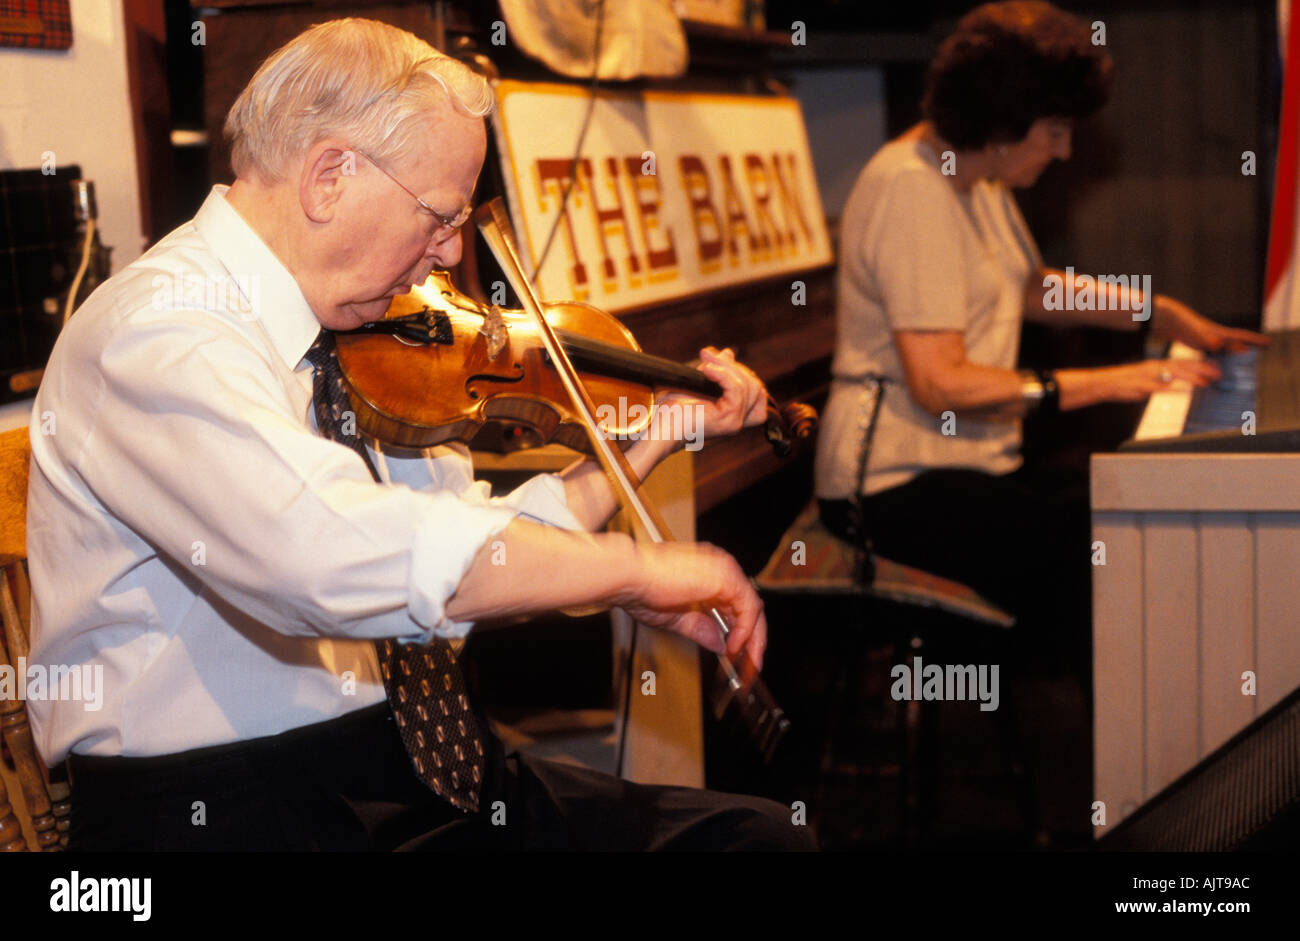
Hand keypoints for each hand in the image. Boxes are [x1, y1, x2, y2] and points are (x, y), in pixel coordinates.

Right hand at [613, 541, 766, 671]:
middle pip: (748, 606)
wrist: (630, 577)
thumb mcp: (676, 618)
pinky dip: (746, 630)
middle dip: (752, 639)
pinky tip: (734, 647)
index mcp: (708, 572)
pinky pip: (749, 607)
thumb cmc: (640, 589)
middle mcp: (719, 567)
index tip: (736, 654)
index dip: (739, 632)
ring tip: (746, 662)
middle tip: (750, 665)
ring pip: (753, 607)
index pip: (735, 604)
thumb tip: (719, 643)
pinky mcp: (726, 577)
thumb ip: (700, 629)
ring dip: (752, 638)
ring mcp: (724, 570)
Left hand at [655, 347, 767, 447]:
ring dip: (726, 367)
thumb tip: (729, 353)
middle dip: (731, 365)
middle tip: (706, 354)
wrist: (660, 427)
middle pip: (752, 385)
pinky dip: (723, 375)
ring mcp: (735, 422)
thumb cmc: (672, 410)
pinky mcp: (730, 419)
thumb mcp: (697, 384)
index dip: (738, 369)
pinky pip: (736, 390)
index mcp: (732, 414)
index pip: (753, 389)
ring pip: (747, 386)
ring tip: (704, 361)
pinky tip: (706, 370)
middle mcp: (738, 420)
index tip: (714, 355)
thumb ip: (716, 370)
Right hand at [1092, 358, 1220, 403]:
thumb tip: (1177, 383)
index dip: (1201, 364)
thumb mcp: (1147, 378)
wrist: (1104, 383)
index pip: (1184, 362)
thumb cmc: (1126, 383)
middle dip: (1202, 369)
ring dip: (1192, 378)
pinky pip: (1159, 387)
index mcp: (1158, 364)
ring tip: (1206, 382)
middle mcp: (1156, 367)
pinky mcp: (1141, 386)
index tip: (1216, 368)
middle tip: (1219, 374)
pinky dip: (1173, 389)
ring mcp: (1149, 376)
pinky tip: (1183, 392)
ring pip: (1174, 374)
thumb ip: (1162, 379)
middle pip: (1183, 366)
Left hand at [1155, 296, 1269, 353]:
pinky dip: (1218, 355)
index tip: (1269, 342)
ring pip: (1225, 345)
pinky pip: (1212, 349)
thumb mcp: (1194, 333)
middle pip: (1236, 340)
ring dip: (1235, 350)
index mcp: (1217, 333)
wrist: (1165, 317)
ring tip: (1245, 354)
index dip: (1254, 340)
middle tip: (1266, 345)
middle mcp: (1214, 334)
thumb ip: (1207, 339)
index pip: (1241, 336)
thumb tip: (1219, 344)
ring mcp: (1206, 337)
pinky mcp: (1196, 341)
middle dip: (1250, 343)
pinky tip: (1217, 361)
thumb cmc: (1179, 324)